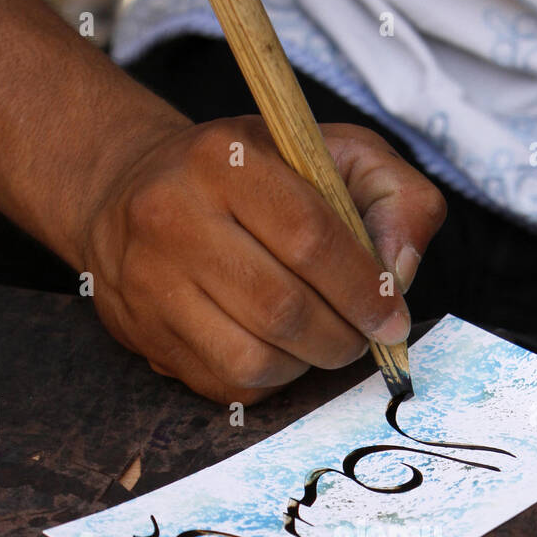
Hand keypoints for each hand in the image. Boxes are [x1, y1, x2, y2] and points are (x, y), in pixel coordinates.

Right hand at [83, 116, 445, 404]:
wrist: (133, 187)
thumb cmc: (252, 173)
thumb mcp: (330, 153)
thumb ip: (393, 196)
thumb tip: (402, 270)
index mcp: (222, 159)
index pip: (309, 238)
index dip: (364, 289)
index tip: (393, 316)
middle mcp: (172, 217)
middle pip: (282, 308)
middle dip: (342, 337)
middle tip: (362, 336)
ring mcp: (149, 281)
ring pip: (254, 357)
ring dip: (308, 364)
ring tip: (324, 342)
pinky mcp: (144, 332)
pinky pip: (227, 383)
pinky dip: (271, 379)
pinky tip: (280, 350)